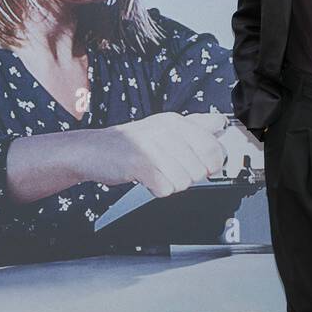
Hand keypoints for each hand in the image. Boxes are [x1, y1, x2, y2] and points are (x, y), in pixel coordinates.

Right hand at [105, 111, 227, 196]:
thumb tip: (220, 122)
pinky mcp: (140, 164)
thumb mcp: (165, 127)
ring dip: (171, 183)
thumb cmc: (131, 142)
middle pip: (201, 170)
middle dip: (188, 176)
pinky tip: (148, 179)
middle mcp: (167, 130)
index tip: (204, 166)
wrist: (91, 150)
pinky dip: (158, 190)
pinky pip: (166, 189)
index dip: (212, 162)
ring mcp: (153, 146)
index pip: (214, 146)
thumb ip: (195, 126)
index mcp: (176, 121)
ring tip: (156, 172)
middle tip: (169, 168)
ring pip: (184, 182)